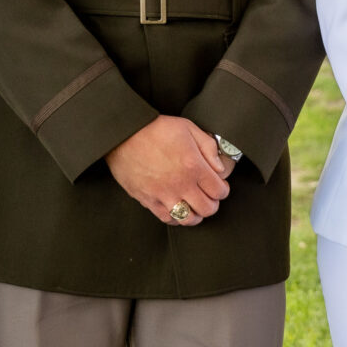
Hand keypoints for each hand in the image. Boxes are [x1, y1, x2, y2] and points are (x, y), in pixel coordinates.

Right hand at [105, 116, 230, 226]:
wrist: (123, 134)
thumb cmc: (154, 128)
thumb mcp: (187, 127)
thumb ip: (208, 147)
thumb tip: (220, 167)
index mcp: (193, 166)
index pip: (219, 191)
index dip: (223, 190)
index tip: (219, 186)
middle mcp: (180, 184)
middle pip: (207, 209)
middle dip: (212, 204)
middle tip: (209, 196)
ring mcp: (163, 195)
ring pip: (189, 219)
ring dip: (196, 214)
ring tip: (194, 206)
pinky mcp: (148, 200)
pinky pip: (167, 219)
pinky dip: (176, 218)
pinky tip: (177, 208)